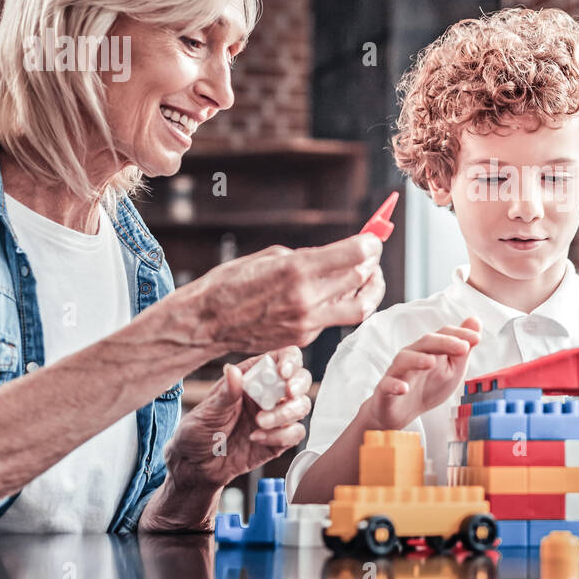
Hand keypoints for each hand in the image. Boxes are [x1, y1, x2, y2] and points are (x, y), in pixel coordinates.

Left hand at [164, 346, 313, 488]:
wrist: (197, 466)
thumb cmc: (199, 432)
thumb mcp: (208, 411)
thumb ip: (226, 393)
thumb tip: (232, 370)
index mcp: (252, 378)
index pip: (281, 358)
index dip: (289, 360)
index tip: (284, 372)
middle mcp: (268, 394)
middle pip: (300, 380)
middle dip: (298, 385)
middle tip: (288, 394)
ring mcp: (276, 416)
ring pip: (301, 406)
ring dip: (284, 414)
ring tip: (259, 422)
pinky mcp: (280, 439)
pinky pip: (295, 433)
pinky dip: (280, 436)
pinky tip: (257, 438)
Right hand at [183, 233, 385, 354]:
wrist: (206, 322)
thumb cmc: (230, 283)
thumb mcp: (269, 257)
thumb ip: (306, 257)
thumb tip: (335, 257)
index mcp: (297, 270)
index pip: (354, 255)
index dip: (370, 244)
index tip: (372, 239)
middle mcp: (307, 298)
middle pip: (361, 279)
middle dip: (371, 263)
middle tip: (371, 255)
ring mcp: (307, 322)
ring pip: (359, 307)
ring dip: (370, 290)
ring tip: (369, 278)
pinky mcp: (303, 338)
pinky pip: (334, 319)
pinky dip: (341, 304)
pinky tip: (335, 293)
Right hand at [366, 319, 481, 430]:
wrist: (402, 413)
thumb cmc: (428, 387)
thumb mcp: (452, 369)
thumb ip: (462, 348)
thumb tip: (475, 321)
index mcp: (429, 350)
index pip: (443, 334)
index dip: (459, 334)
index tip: (476, 337)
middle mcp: (412, 356)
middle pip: (425, 343)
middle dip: (444, 343)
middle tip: (463, 348)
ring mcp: (398, 372)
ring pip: (404, 360)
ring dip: (417, 359)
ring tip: (431, 362)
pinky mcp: (385, 390)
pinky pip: (387, 384)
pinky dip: (394, 385)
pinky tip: (403, 389)